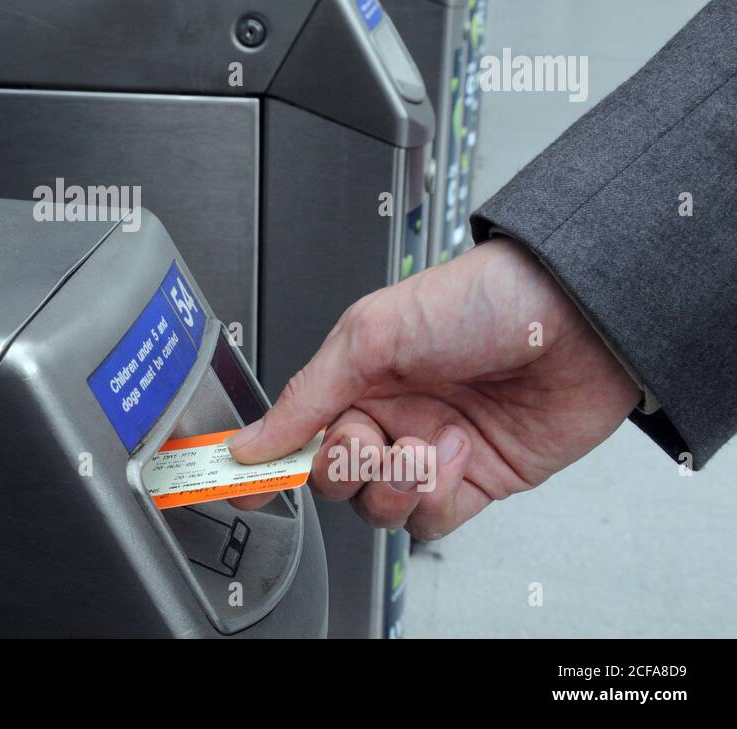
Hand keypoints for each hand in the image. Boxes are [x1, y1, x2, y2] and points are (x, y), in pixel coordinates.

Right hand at [227, 238, 638, 537]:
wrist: (577, 318)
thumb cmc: (480, 301)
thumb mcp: (371, 333)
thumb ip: (306, 395)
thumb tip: (253, 441)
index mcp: (354, 377)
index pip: (294, 433)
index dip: (267, 462)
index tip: (243, 481)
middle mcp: (388, 416)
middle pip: (331, 479)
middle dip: (343, 467)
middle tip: (366, 438)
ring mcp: (429, 452)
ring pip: (377, 508)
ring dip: (394, 484)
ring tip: (424, 445)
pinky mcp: (474, 482)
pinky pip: (430, 521)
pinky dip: (437, 494)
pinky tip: (458, 450)